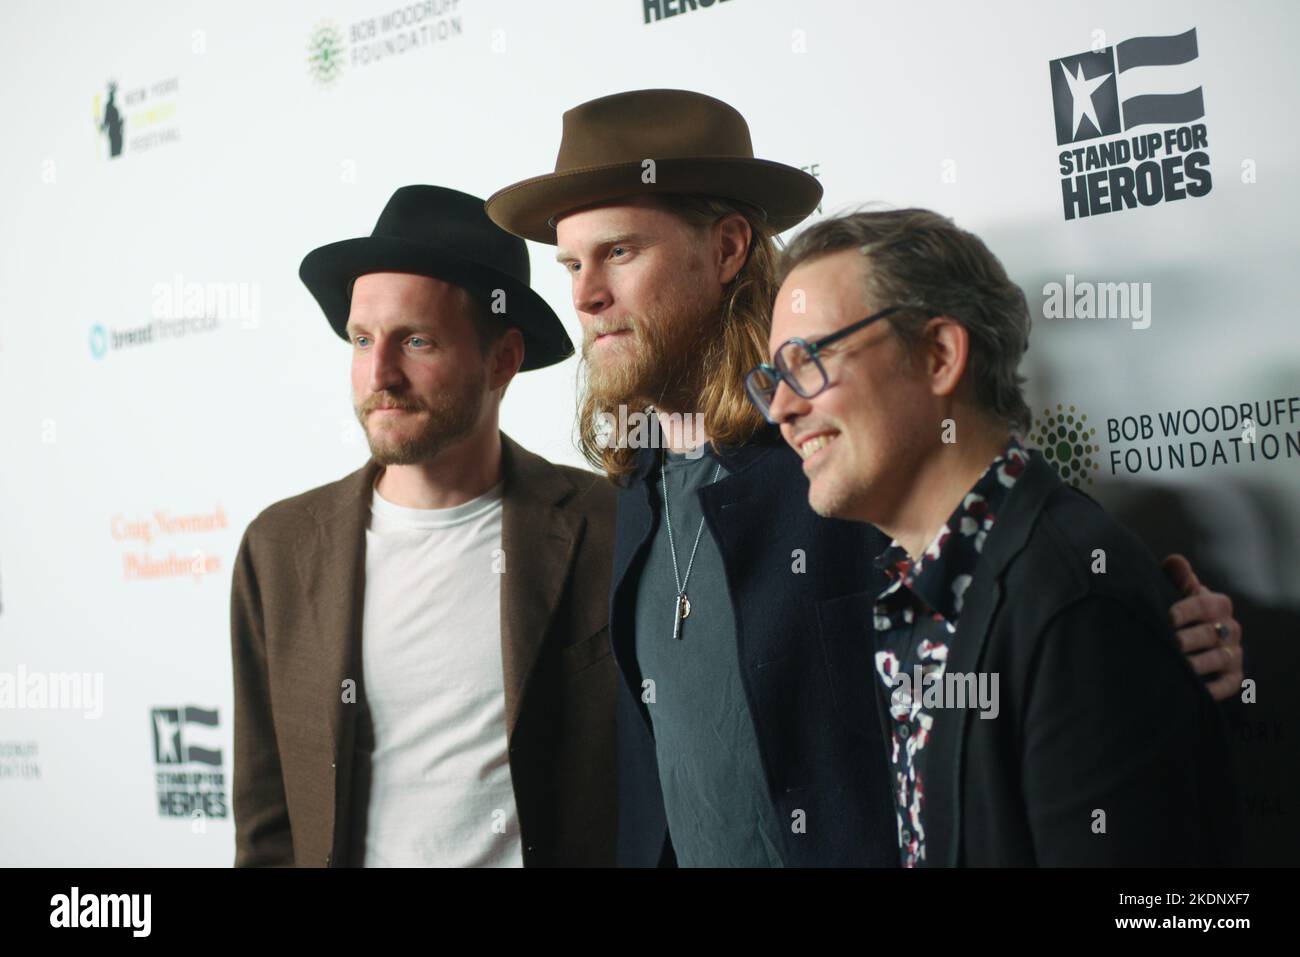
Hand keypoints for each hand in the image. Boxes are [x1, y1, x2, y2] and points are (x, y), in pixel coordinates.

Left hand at [1162, 554, 1243, 701]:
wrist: (1192, 638)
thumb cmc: (1179, 609)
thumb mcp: (1178, 591)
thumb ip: (1177, 577)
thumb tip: (1174, 561)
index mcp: (1218, 604)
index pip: (1205, 604)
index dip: (1186, 610)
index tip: (1168, 617)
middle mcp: (1230, 628)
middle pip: (1211, 633)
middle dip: (1190, 639)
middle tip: (1172, 643)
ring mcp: (1233, 652)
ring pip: (1219, 658)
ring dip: (1200, 663)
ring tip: (1180, 667)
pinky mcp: (1234, 675)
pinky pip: (1229, 684)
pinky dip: (1215, 688)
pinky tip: (1198, 690)